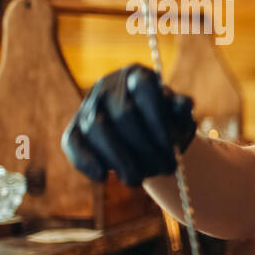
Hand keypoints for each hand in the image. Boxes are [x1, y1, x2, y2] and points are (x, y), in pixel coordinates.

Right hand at [60, 64, 195, 186]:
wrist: (148, 136)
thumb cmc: (168, 122)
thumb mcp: (180, 115)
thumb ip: (181, 109)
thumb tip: (183, 104)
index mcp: (138, 75)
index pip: (144, 89)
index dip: (158, 120)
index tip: (172, 148)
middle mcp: (109, 86)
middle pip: (122, 113)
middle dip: (145, 147)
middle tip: (164, 169)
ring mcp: (88, 106)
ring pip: (96, 129)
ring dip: (119, 159)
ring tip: (138, 180)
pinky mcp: (74, 128)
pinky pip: (72, 142)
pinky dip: (85, 161)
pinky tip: (103, 177)